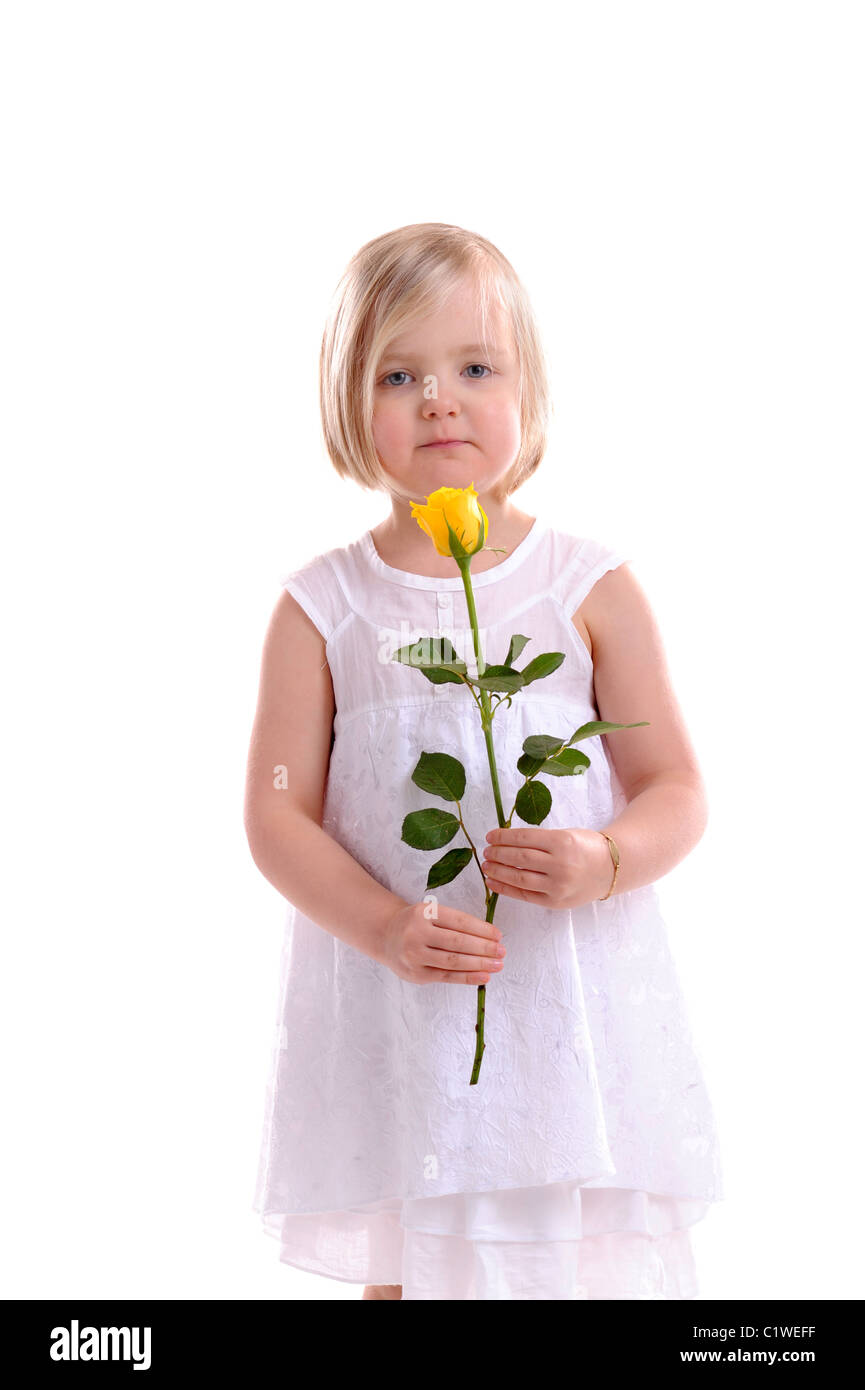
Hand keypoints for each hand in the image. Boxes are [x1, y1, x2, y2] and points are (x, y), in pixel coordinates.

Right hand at [379, 899, 506, 984]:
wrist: (386, 936)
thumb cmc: (416, 923)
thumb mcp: (430, 912)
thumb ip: (454, 922)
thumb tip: (490, 937)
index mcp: (424, 912)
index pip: (459, 922)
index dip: (481, 929)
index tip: (498, 935)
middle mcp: (416, 933)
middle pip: (457, 942)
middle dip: (484, 948)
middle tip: (502, 951)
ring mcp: (415, 955)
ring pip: (453, 961)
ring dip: (479, 964)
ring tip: (497, 964)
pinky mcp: (416, 974)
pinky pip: (446, 976)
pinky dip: (467, 978)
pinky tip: (483, 977)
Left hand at [482, 826, 612, 909]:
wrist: (610, 869)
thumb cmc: (585, 848)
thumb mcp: (565, 834)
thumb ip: (539, 839)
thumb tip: (504, 841)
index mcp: (562, 842)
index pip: (524, 838)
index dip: (502, 837)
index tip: (489, 836)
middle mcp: (560, 864)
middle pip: (519, 858)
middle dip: (497, 854)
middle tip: (486, 851)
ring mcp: (558, 886)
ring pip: (519, 877)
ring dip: (498, 871)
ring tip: (486, 866)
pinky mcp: (555, 902)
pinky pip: (525, 895)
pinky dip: (506, 889)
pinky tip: (493, 882)